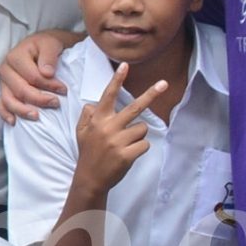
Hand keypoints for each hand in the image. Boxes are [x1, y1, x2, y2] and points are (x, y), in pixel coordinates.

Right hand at [0, 30, 78, 123]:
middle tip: (56, 103)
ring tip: (37, 116)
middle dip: (38, 99)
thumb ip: (49, 56)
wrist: (41, 47)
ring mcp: (3, 82)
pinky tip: (14, 121)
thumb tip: (47, 73)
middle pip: (20, 89)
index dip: (48, 85)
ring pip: (8, 100)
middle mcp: (6, 69)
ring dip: (22, 110)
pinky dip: (6, 114)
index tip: (64, 89)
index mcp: (15, 56)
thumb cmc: (46, 46)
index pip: (31, 76)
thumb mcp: (51, 44)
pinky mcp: (3, 91)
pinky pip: (0, 105)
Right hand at [73, 65, 168, 193]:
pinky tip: (128, 154)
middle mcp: (108, 128)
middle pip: (134, 107)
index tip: (125, 66)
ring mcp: (118, 141)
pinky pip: (145, 144)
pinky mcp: (127, 154)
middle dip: (151, 94)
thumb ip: (87, 116)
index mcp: (98, 120)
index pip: (108, 96)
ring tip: (125, 145)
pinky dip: (140, 149)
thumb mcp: (82, 133)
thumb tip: (94, 104)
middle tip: (164, 83)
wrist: (90, 179)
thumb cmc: (88, 153)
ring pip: (142, 129)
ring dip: (137, 136)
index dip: (117, 80)